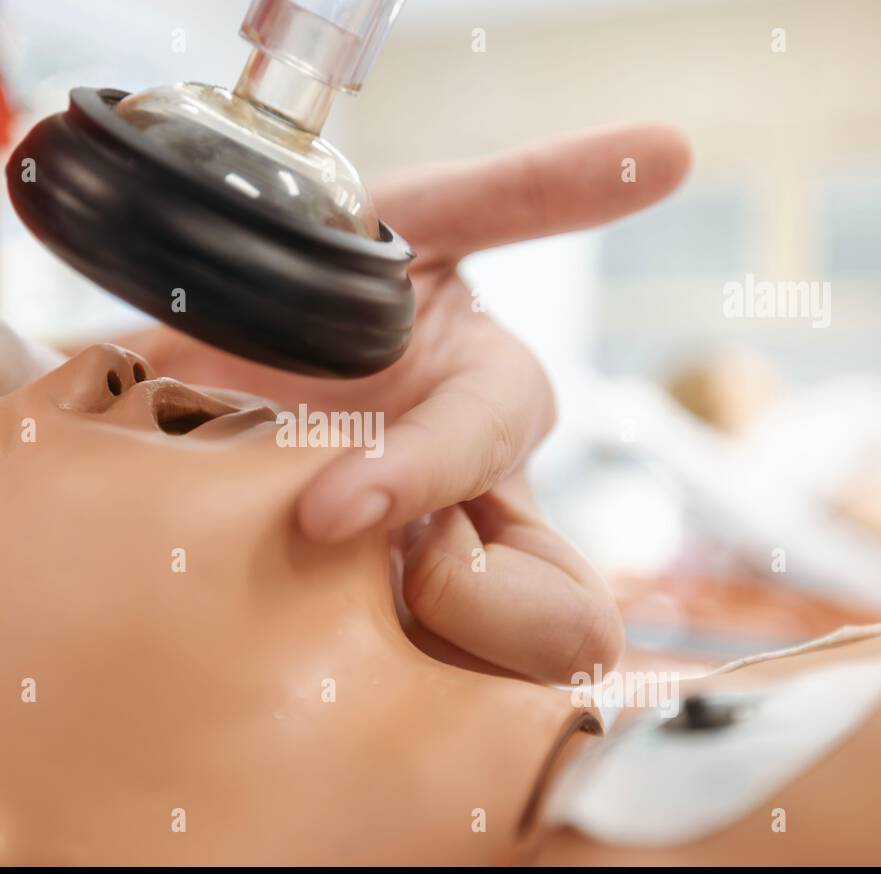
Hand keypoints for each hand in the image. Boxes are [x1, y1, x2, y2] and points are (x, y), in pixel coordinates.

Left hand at [125, 124, 691, 681]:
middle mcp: (481, 504)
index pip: (511, 461)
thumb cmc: (320, 275)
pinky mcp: (368, 637)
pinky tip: (292, 708)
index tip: (328, 509)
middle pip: (571, 624)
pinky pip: (407, 711)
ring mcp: (427, 581)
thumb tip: (673, 146)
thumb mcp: (418, 222)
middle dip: (479, 613)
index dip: (426, 478)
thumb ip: (533, 193)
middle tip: (362, 580)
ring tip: (316, 641)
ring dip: (425, 682)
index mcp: (496, 405)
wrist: (207, 354)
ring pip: (504, 686)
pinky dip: (366, 719)